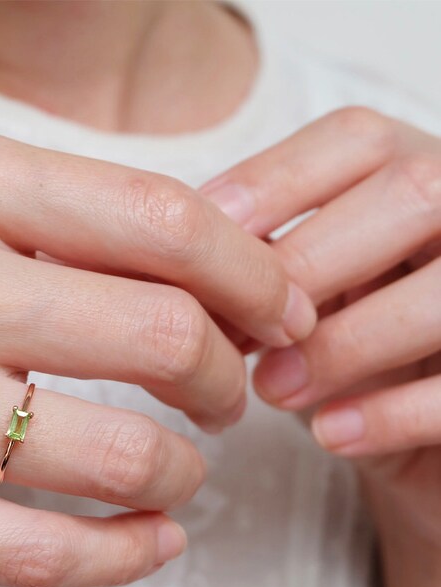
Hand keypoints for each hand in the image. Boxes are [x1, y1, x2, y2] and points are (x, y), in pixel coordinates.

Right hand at [0, 128, 313, 586]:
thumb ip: (55, 219)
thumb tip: (201, 271)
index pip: (158, 220)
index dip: (251, 273)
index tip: (275, 313)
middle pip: (159, 335)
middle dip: (227, 378)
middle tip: (227, 396)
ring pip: (116, 459)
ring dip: (182, 475)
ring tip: (177, 471)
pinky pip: (41, 557)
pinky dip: (127, 557)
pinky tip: (150, 539)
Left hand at [200, 106, 440, 544]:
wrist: (414, 430)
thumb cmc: (348, 347)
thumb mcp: (309, 291)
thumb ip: (265, 265)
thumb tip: (180, 272)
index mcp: (417, 174)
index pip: (356, 139)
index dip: (271, 184)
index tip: (197, 248)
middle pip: (411, 194)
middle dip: (306, 265)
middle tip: (234, 336)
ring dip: (344, 343)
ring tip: (271, 391)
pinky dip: (392, 413)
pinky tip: (328, 435)